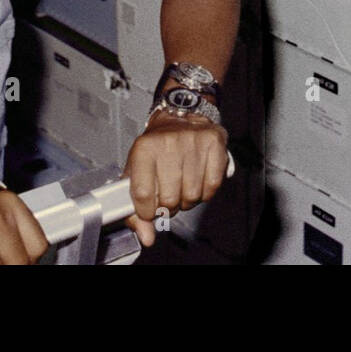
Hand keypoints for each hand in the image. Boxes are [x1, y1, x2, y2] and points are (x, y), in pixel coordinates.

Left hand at [123, 108, 228, 246]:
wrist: (180, 116)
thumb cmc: (157, 146)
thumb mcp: (137, 170)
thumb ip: (136, 207)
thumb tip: (146, 235)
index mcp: (144, 148)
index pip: (142, 195)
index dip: (146, 210)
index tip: (149, 209)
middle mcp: (168, 143)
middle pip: (169, 199)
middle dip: (169, 205)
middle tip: (169, 195)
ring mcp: (193, 142)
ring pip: (192, 196)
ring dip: (188, 199)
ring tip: (183, 185)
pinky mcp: (214, 143)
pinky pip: (212, 186)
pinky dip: (205, 191)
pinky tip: (198, 180)